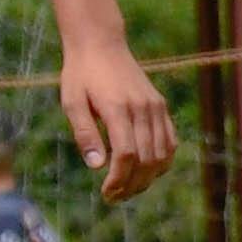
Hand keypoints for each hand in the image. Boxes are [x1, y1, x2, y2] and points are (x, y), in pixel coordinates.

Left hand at [59, 39, 175, 204]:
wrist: (101, 44)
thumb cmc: (80, 74)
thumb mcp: (72, 102)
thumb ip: (84, 133)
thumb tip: (97, 166)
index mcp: (118, 108)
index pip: (127, 155)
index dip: (119, 180)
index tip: (106, 193)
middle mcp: (142, 108)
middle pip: (147, 160)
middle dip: (132, 184)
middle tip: (115, 197)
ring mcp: (155, 107)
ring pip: (162, 154)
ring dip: (148, 178)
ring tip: (128, 188)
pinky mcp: (160, 106)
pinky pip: (170, 141)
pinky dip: (162, 161)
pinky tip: (145, 171)